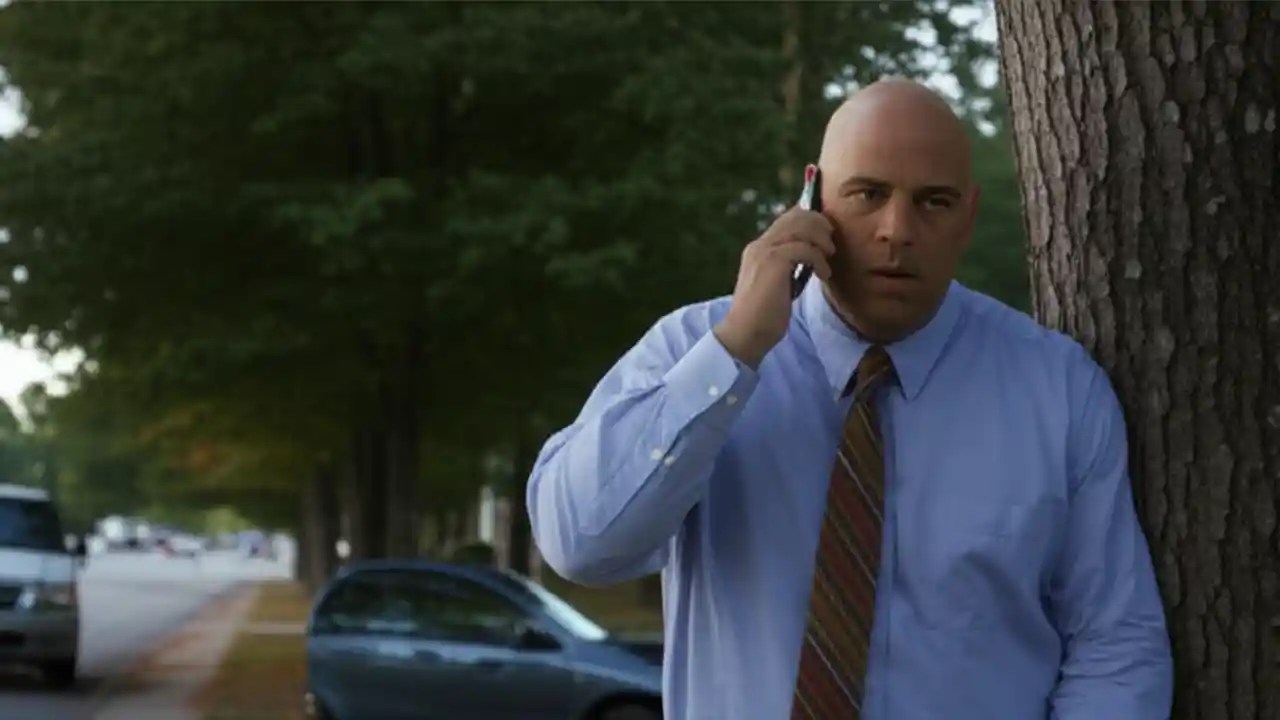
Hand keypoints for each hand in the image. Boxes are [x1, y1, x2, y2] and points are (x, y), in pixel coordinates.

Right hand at [714, 206, 833, 367]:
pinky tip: (823, 275)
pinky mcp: (774, 262)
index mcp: (759, 248)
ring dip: (822, 239)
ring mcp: (765, 251)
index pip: (788, 218)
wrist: (745, 333)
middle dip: (820, 225)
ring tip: (828, 257)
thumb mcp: (777, 283)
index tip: (826, 237)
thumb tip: (813, 256)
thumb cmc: (764, 315)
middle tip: (831, 245)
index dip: (811, 220)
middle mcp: (760, 245)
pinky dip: (820, 260)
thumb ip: (788, 266)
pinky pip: (806, 249)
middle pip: (796, 216)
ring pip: (802, 226)